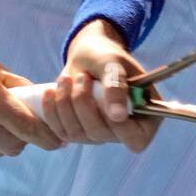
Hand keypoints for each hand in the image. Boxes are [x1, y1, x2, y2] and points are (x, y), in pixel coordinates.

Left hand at [40, 20, 160, 152]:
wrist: (87, 56)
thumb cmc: (106, 56)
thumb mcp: (112, 63)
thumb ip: (117, 86)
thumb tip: (118, 116)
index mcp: (144, 115)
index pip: (137, 139)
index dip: (121, 129)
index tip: (105, 102)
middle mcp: (122, 130)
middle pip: (100, 134)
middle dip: (84, 104)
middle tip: (82, 77)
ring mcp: (99, 133)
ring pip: (78, 133)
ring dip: (66, 104)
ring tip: (67, 79)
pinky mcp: (78, 131)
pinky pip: (60, 131)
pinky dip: (53, 110)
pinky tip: (51, 92)